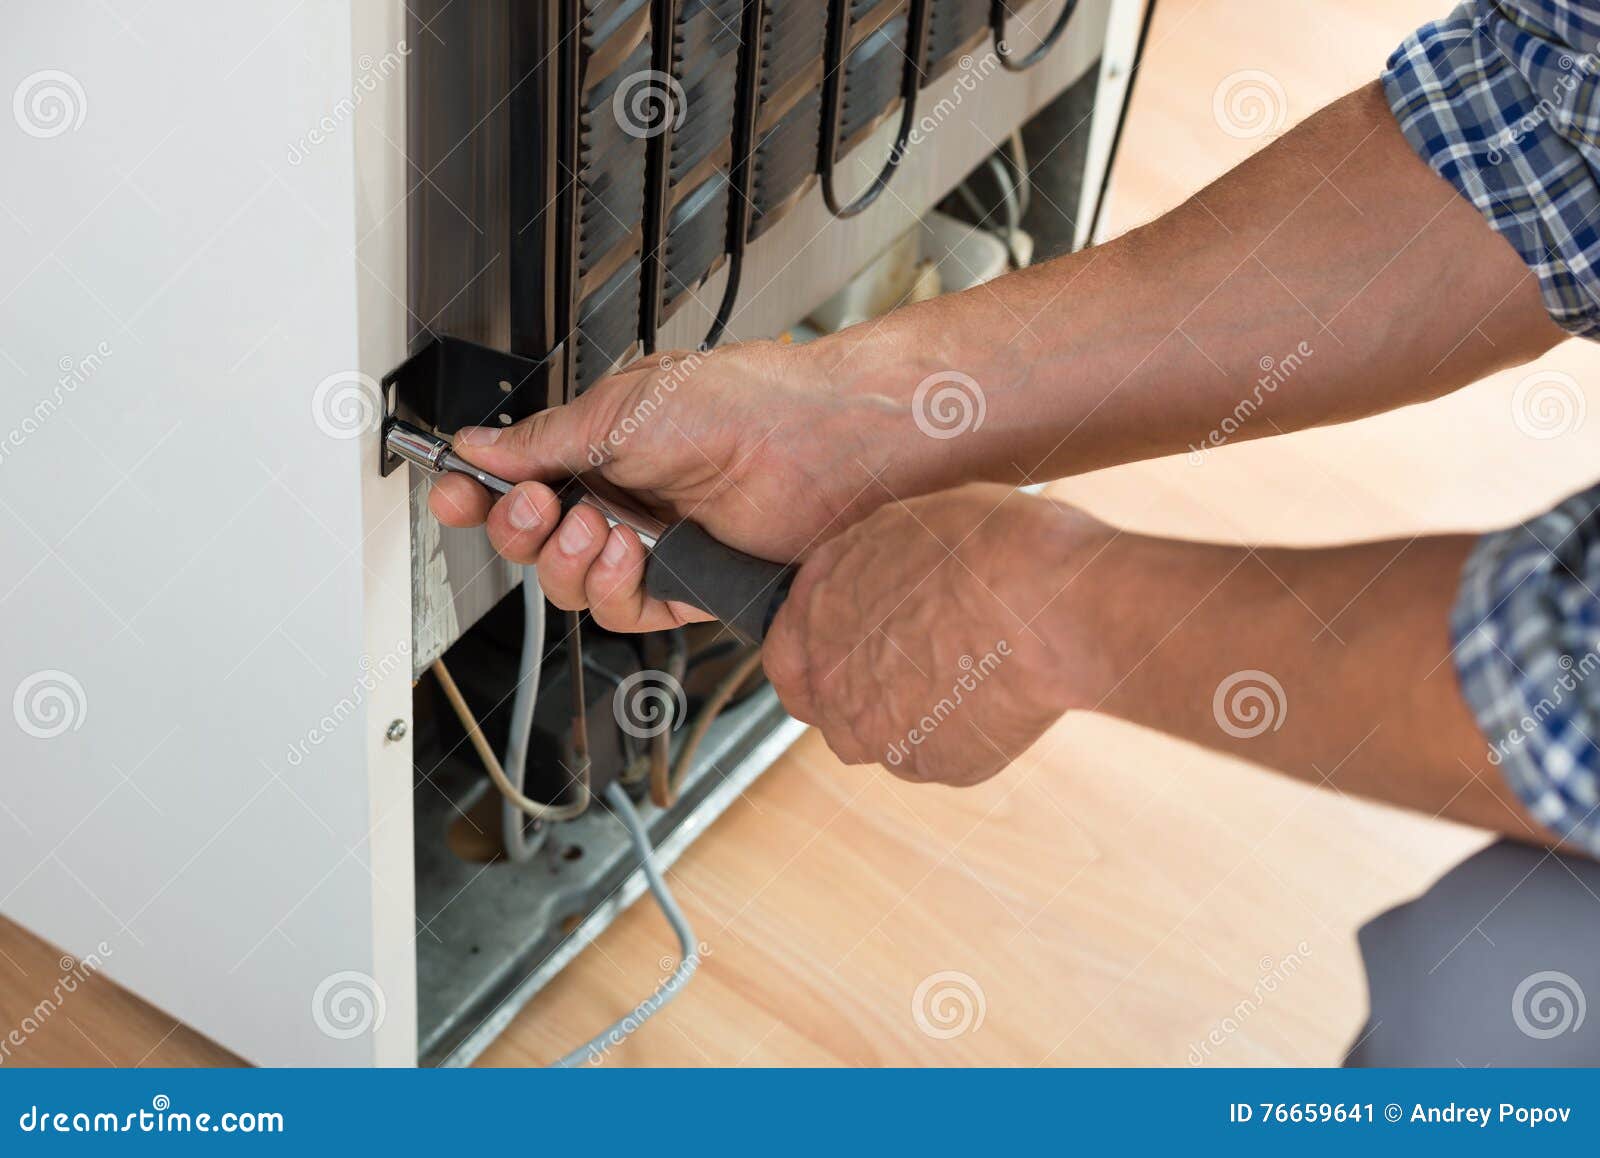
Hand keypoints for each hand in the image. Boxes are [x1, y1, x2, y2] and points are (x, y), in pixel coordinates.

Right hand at [429, 339, 920, 630]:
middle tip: (531, 507)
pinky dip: (612, 587)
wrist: (811, 443)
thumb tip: (479, 446)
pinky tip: (629, 553)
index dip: (475, 496)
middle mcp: (621, 498)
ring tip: (598, 525)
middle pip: (530, 543)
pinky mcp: (683, 585)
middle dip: (516, 530)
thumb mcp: (618, 410)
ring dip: (566, 561)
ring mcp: (650, 545)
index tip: (450, 495)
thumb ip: (541, 441)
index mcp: (598, 447)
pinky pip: (620, 610)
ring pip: (568, 584)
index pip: (515, 482)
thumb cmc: (737, 403)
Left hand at [763, 483, 1106, 784]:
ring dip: (909, 717)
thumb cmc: (991, 547)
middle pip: (826, 704)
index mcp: (819, 605)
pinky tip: (997, 699)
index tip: (845, 651)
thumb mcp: (912, 525)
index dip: (816, 652)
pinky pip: (937, 755)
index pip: (785, 651)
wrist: (1043, 605)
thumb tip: (885, 574)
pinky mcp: (930, 764)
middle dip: (861, 692)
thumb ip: (875, 564)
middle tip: (916, 668)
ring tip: (967, 678)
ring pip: (879, 736)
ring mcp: (876, 729)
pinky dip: (961, 734)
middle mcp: (832, 675)